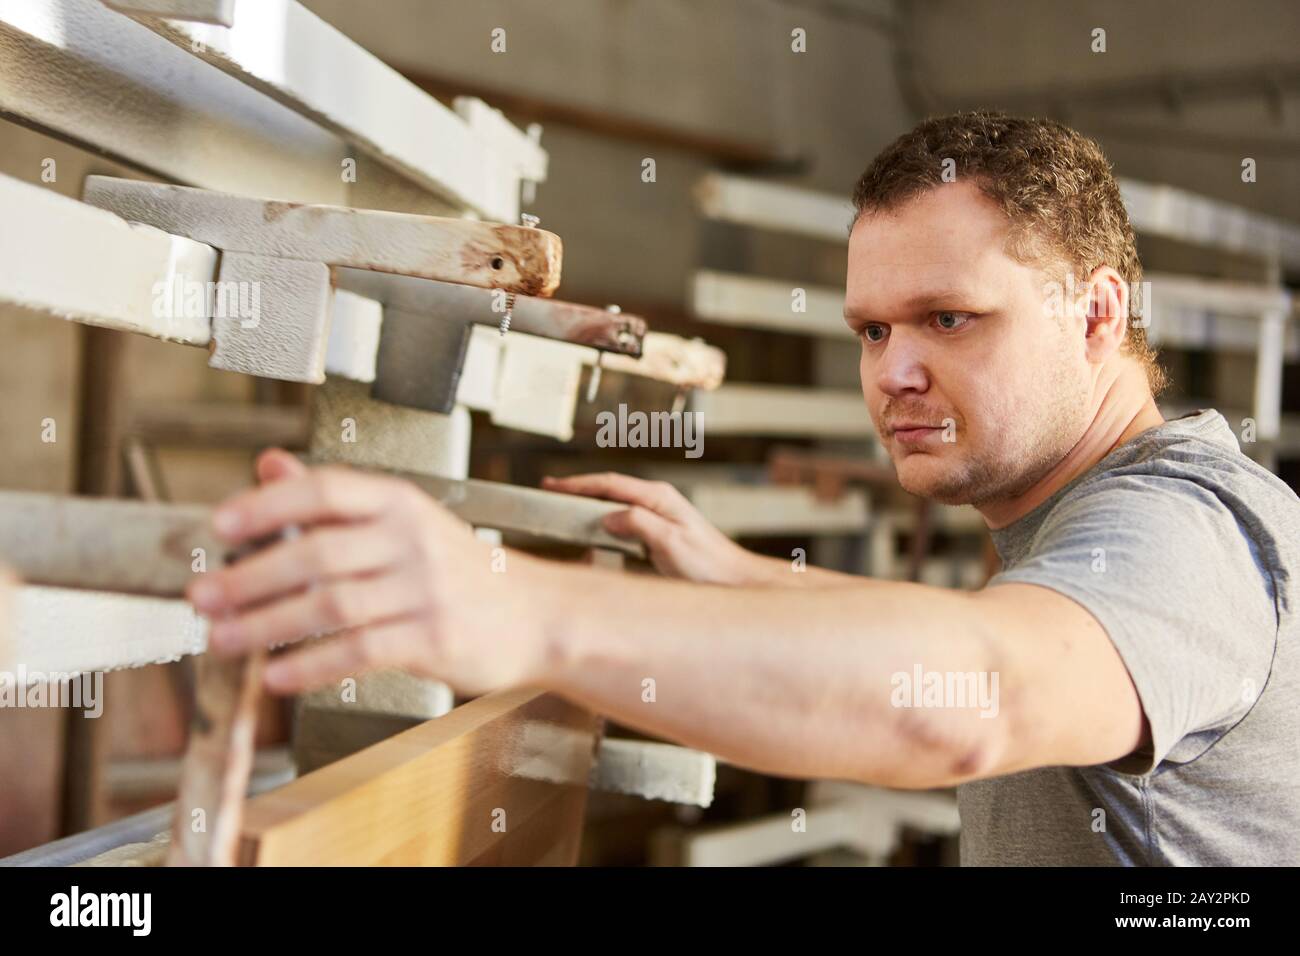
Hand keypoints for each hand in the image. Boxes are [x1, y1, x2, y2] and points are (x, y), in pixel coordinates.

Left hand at [187, 450, 551, 696]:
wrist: (537, 614)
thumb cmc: (461, 570)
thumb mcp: (405, 520)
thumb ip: (335, 499)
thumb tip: (268, 465)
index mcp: (399, 502)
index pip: (324, 491)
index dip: (266, 506)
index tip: (219, 526)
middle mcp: (412, 539)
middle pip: (316, 554)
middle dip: (248, 578)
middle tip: (201, 598)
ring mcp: (425, 590)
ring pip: (330, 606)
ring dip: (266, 627)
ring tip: (223, 641)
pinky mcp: (434, 639)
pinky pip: (359, 652)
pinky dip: (310, 667)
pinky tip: (276, 677)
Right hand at [541, 472, 767, 585]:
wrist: (734, 580)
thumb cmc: (708, 564)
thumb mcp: (672, 543)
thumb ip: (640, 524)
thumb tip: (607, 515)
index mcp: (659, 497)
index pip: (610, 483)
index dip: (578, 484)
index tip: (551, 486)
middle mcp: (657, 501)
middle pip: (609, 488)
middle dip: (578, 489)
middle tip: (547, 492)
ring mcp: (658, 515)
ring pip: (614, 503)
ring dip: (588, 503)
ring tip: (563, 507)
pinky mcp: (658, 532)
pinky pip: (623, 520)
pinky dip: (602, 520)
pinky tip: (592, 528)